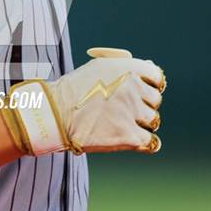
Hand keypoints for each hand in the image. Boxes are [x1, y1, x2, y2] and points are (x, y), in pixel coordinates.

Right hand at [47, 47, 164, 153]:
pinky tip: (135, 140)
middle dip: (144, 105)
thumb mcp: (98, 67)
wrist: (54, 114)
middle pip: (155, 100)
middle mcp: (133, 88)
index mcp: (127, 68)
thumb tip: (150, 67)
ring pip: (153, 120)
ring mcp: (132, 112)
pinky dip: (146, 143)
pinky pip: (152, 142)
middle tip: (125, 110)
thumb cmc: (74, 91)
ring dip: (142, 123)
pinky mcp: (128, 136)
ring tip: (122, 124)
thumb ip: (125, 67)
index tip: (144, 93)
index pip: (157, 77)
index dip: (152, 86)